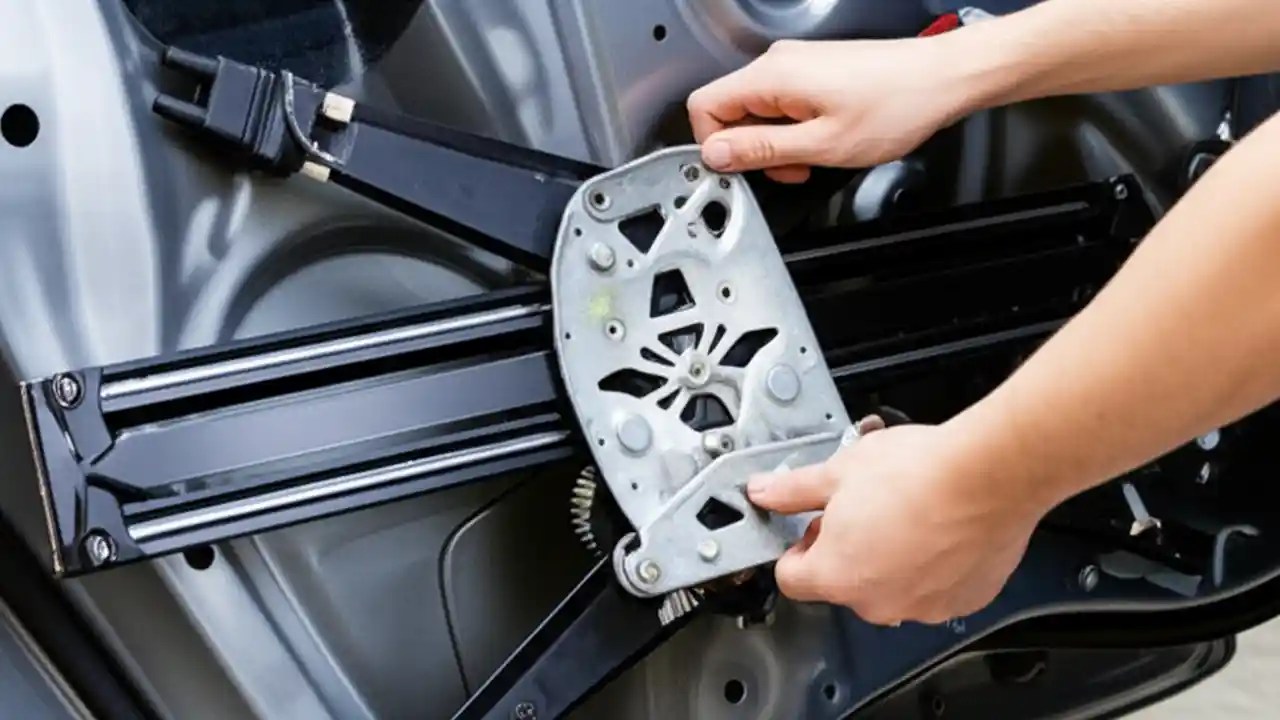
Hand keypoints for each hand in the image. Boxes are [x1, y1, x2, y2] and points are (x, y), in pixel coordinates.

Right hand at [687, 36, 988, 182]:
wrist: (942, 78)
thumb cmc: (896, 105)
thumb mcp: (821, 144)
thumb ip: (761, 150)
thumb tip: (716, 154)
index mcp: (771, 76)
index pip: (704, 106)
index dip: (714, 145)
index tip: (740, 169)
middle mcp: (778, 63)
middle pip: (731, 111)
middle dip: (752, 149)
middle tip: (790, 169)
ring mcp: (797, 64)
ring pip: (758, 111)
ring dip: (777, 143)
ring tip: (814, 157)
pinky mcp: (814, 71)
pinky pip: (783, 104)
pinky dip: (796, 130)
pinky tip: (826, 140)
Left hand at [747, 423, 1045, 624]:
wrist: (990, 475)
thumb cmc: (920, 473)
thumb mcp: (839, 470)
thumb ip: (793, 489)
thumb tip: (765, 492)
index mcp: (837, 574)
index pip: (791, 579)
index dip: (795, 548)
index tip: (809, 526)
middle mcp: (878, 602)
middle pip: (842, 582)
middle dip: (844, 547)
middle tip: (860, 507)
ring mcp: (923, 607)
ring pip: (889, 587)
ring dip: (888, 556)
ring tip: (903, 511)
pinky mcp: (963, 600)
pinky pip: (933, 588)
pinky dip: (931, 564)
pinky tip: (936, 528)